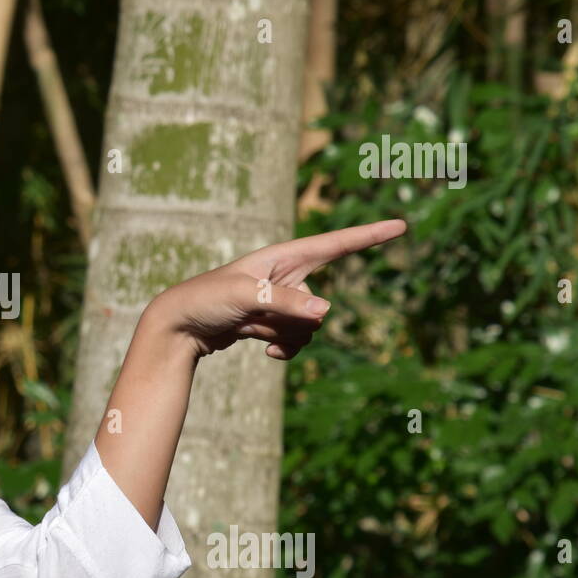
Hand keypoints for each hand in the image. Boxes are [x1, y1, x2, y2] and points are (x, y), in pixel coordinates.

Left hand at [146, 219, 407, 359]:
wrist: (177, 326)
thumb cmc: (205, 300)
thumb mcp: (244, 297)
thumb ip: (285, 302)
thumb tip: (325, 311)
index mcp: (281, 257)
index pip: (334, 244)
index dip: (368, 236)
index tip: (400, 225)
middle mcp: (284, 276)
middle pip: (319, 303)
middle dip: (297, 321)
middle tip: (256, 318)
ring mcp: (280, 301)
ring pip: (310, 327)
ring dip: (289, 338)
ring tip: (255, 333)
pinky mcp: (272, 323)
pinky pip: (297, 341)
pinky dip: (286, 349)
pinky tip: (265, 352)